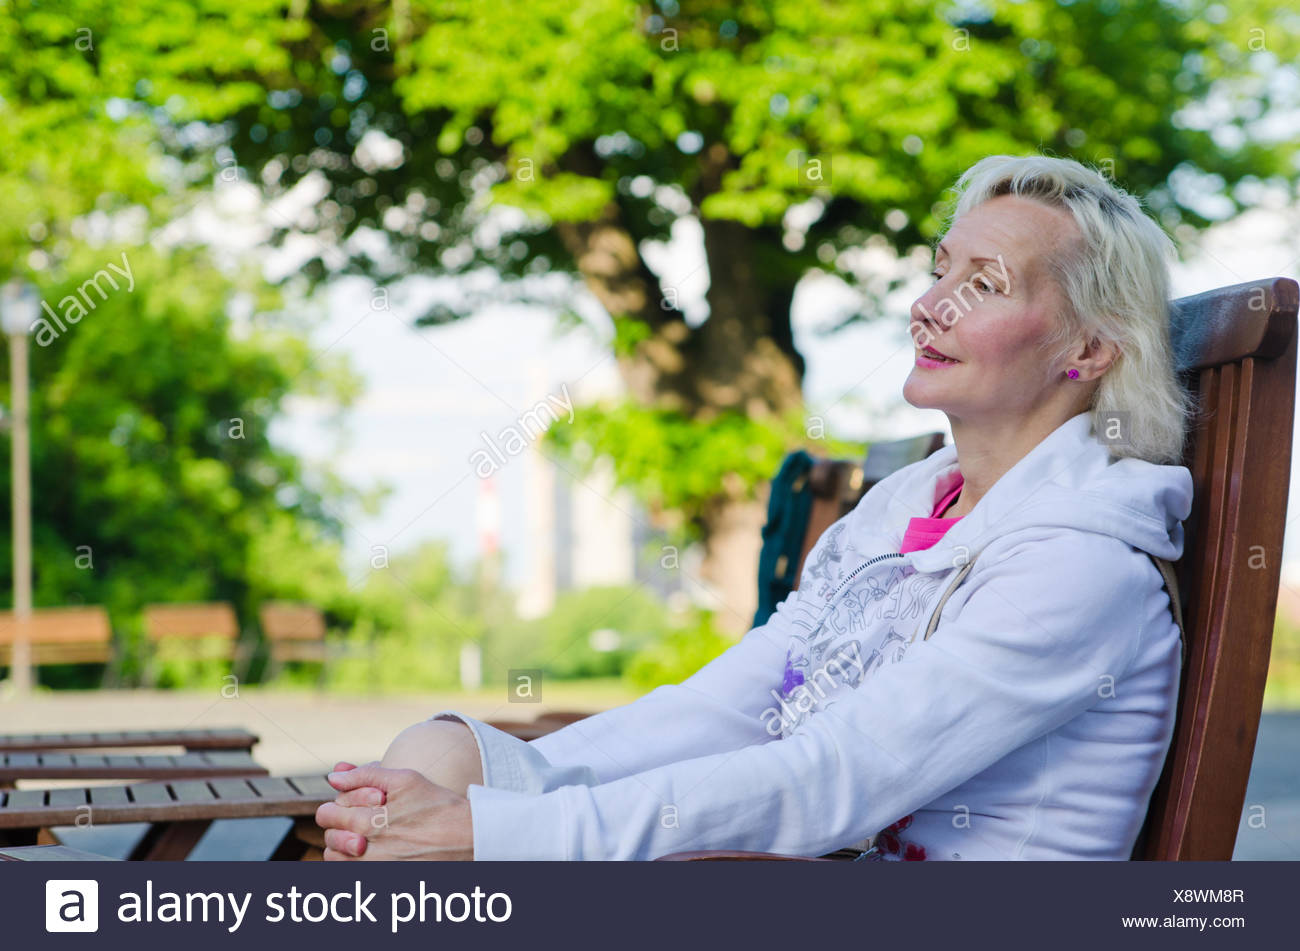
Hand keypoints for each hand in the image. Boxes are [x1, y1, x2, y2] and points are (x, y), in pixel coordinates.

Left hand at [316, 762, 473, 860]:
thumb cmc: (437, 805)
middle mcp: (367, 848)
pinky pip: (349, 873)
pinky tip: (369, 851)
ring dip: (341, 846)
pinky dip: (352, 862)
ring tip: (362, 836)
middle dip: (338, 823)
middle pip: (329, 837)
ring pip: (335, 859)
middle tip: (359, 818)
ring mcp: (374, 867)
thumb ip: (365, 774)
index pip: (328, 813)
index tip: (356, 801)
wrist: (466, 836)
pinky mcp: (382, 877)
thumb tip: (334, 775)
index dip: (340, 803)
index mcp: (368, 821)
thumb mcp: (405, 780)